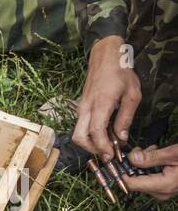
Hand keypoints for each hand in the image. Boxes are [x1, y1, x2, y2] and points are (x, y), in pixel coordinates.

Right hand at [73, 36, 142, 157]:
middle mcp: (86, 108)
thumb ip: (126, 117)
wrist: (105, 56)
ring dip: (90, 142)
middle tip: (106, 153)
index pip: (96, 132)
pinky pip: (81, 125)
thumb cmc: (121, 72)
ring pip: (78, 132)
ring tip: (106, 144)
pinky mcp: (81, 106)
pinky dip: (90, 133)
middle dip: (91, 149)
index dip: (103, 146)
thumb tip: (121, 136)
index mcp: (101, 104)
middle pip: (79, 137)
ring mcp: (81, 107)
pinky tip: (103, 132)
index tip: (111, 155)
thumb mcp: (132, 94)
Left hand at [126, 145, 177, 200]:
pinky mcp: (164, 188)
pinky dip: (150, 167)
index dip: (122, 171)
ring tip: (154, 151)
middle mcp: (161, 192)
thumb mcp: (174, 154)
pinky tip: (157, 157)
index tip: (120, 160)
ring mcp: (163, 192)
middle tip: (143, 150)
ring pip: (141, 178)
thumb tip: (132, 158)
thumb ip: (152, 157)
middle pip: (135, 181)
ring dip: (144, 163)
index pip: (130, 184)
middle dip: (136, 163)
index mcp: (163, 185)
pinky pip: (150, 179)